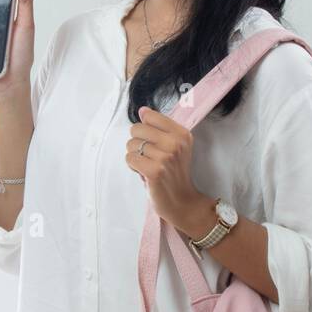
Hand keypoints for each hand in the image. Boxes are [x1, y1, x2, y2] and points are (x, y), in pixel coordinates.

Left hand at [124, 105, 208, 232]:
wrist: (182, 201)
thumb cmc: (174, 173)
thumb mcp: (174, 146)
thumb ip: (158, 128)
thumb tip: (142, 110)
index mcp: (182, 133)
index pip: (150, 116)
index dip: (144, 130)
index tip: (153, 142)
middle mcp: (175, 143)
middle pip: (136, 129)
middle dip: (137, 143)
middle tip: (149, 157)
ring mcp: (165, 157)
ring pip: (131, 145)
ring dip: (135, 157)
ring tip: (148, 165)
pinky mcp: (154, 170)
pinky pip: (129, 159)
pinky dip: (133, 167)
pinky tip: (144, 172)